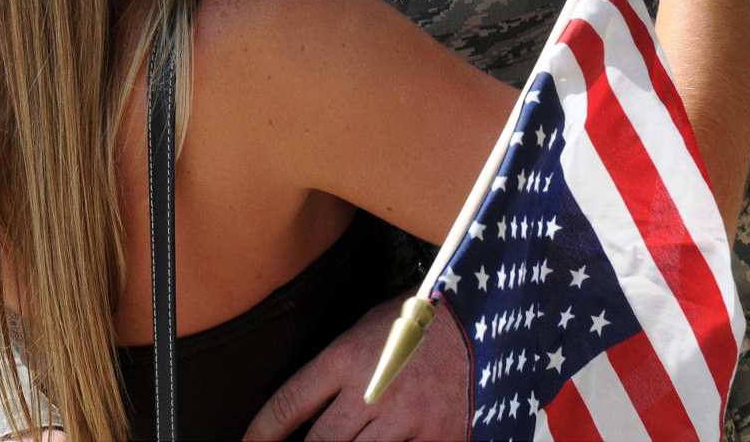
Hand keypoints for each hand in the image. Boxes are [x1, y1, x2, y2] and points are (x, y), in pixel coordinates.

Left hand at [244, 293, 471, 440]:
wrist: (486, 319)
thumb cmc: (423, 318)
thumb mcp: (370, 325)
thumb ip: (341, 364)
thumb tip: (313, 401)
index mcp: (348, 357)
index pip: (292, 401)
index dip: (264, 430)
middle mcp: (372, 391)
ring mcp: (407, 418)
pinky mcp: (439, 437)